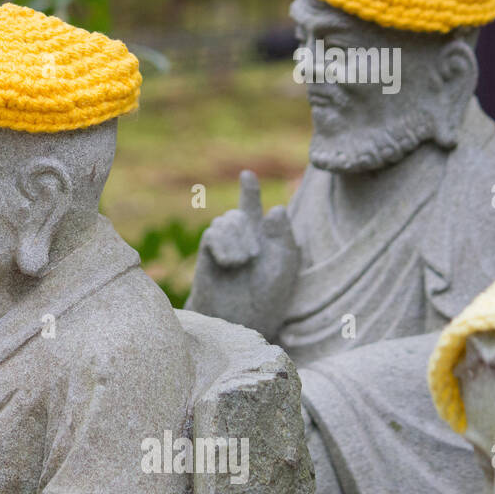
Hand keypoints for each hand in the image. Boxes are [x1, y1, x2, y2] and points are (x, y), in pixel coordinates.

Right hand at [186, 171, 299, 341]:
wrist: (243, 319)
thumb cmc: (268, 296)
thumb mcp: (286, 265)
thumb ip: (284, 235)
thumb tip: (274, 209)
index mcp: (263, 239)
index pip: (254, 208)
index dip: (249, 190)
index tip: (247, 174)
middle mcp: (241, 239)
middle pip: (239, 212)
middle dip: (247, 228)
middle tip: (254, 255)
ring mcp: (223, 246)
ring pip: (226, 219)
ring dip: (237, 238)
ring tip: (243, 262)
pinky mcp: (208, 254)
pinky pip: (212, 234)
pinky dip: (224, 246)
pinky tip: (230, 263)